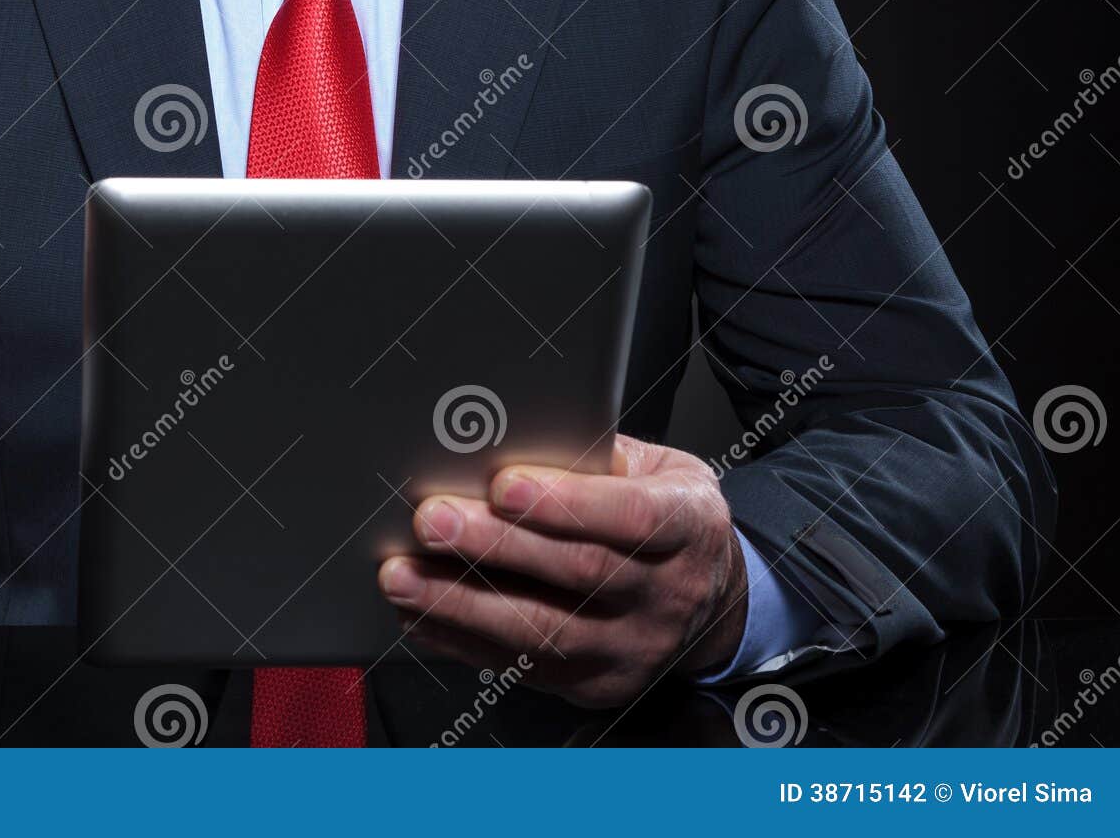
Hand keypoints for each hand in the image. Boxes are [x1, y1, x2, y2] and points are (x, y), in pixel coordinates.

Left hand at [377, 435, 747, 706]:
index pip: (629, 516)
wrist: (716, 601)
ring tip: (403, 576)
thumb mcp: (661, 469)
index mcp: (688, 526)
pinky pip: (524, 668)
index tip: (502, 483)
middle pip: (576, 574)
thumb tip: (515, 434)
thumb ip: (599, 457)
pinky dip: (463, 642)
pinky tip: (420, 615)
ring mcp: (632, 648)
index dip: (565, 502)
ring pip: (542, 632)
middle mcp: (665, 594)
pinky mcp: (597, 684)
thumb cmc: (672, 516)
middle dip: (495, 547)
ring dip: (462, 605)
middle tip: (431, 520)